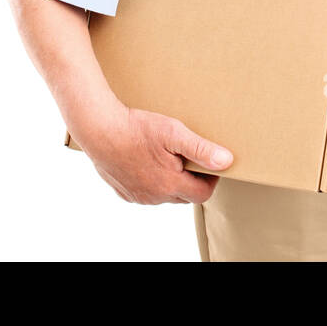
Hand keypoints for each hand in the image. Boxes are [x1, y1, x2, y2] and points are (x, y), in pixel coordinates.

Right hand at [73, 105, 233, 204]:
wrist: (99, 129)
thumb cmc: (137, 129)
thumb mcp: (174, 133)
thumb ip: (201, 150)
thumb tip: (226, 162)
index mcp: (170, 184)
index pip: (202, 194)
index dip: (211, 179)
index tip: (209, 163)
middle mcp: (154, 196)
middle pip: (185, 196)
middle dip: (192, 180)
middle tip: (189, 156)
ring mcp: (138, 196)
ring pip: (165, 195)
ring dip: (171, 181)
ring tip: (169, 156)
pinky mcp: (124, 192)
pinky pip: (146, 192)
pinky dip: (152, 181)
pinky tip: (148, 160)